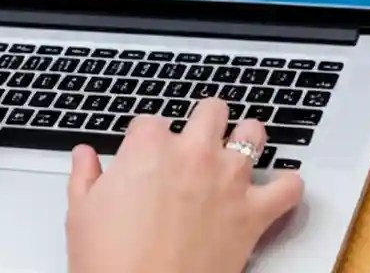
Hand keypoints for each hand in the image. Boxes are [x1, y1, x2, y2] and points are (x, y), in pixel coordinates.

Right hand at [67, 98, 303, 272]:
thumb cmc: (110, 263)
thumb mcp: (81, 214)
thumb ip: (86, 177)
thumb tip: (84, 155)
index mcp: (149, 149)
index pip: (151, 122)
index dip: (149, 138)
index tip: (147, 154)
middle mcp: (194, 154)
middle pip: (211, 110)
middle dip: (204, 122)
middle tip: (198, 143)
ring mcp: (228, 180)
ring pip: (253, 133)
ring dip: (247, 141)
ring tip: (239, 154)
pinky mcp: (254, 212)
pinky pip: (288, 187)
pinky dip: (286, 187)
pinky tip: (276, 191)